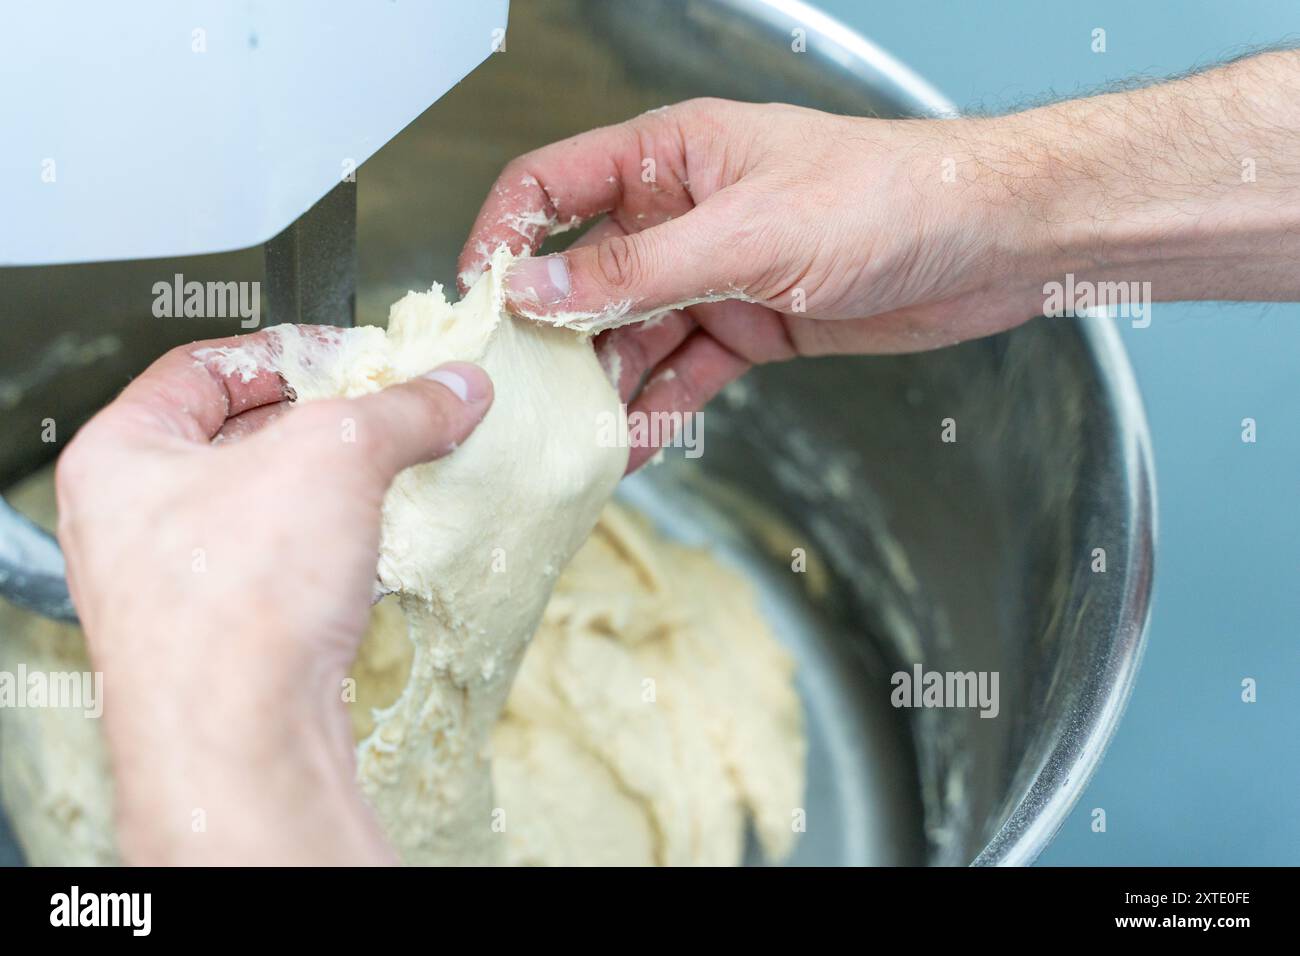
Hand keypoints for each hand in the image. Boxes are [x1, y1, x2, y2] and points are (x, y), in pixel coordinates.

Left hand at [54, 332, 492, 863]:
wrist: (241, 744)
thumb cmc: (238, 601)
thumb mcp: (338, 456)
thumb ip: (404, 408)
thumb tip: (458, 387)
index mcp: (119, 456)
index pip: (202, 366)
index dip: (286, 350)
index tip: (351, 357)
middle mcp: (131, 521)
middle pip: (237, 436)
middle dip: (320, 422)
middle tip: (385, 413)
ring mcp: (171, 586)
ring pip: (261, 506)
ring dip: (328, 488)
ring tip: (388, 475)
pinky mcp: (219, 638)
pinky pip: (275, 568)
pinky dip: (325, 548)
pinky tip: (367, 549)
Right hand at [459, 98, 1045, 472]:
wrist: (991, 244)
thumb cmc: (889, 196)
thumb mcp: (749, 233)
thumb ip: (640, 270)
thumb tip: (540, 289)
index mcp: (671, 158)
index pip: (553, 185)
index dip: (508, 237)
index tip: (476, 300)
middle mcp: (682, 215)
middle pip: (586, 276)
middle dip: (553, 337)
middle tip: (518, 397)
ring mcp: (714, 274)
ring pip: (633, 337)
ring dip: (604, 388)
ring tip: (569, 441)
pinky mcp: (749, 325)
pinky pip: (685, 373)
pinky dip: (659, 412)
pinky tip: (632, 447)